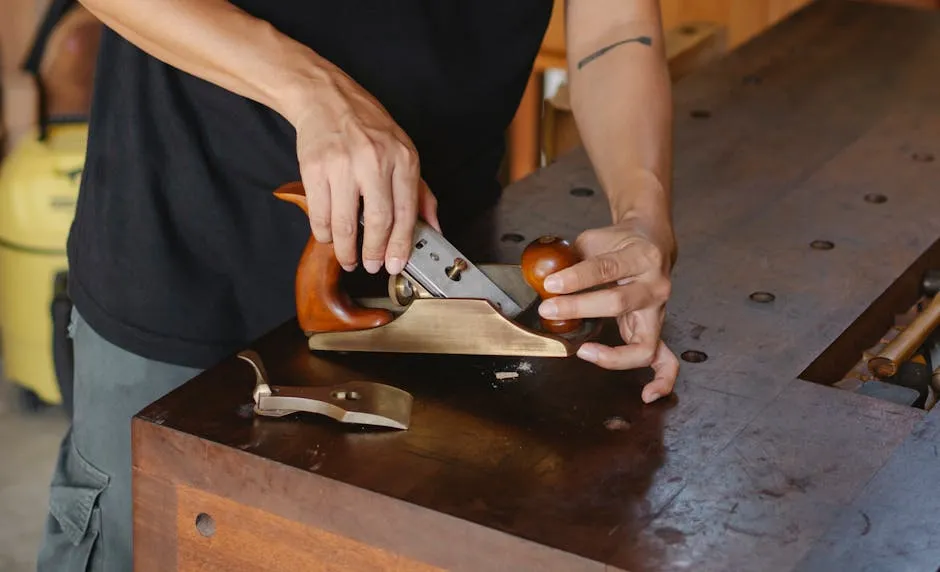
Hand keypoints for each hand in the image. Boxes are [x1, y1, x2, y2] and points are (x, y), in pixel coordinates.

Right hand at [289, 69, 438, 274]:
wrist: (326, 98)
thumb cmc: (367, 127)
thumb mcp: (403, 151)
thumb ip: (420, 191)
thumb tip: (434, 227)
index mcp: (403, 158)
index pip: (406, 212)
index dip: (401, 245)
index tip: (396, 264)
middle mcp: (375, 160)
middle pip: (377, 221)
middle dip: (374, 253)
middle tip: (371, 266)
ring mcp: (343, 165)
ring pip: (345, 223)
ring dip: (346, 250)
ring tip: (349, 259)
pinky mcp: (314, 168)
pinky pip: (320, 213)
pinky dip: (324, 234)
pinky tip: (329, 238)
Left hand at [537, 219, 677, 402]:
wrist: (651, 241)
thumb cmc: (618, 243)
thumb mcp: (593, 241)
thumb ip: (570, 259)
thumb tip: (538, 278)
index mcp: (640, 257)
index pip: (605, 268)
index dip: (576, 278)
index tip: (550, 284)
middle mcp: (655, 286)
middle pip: (618, 303)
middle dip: (578, 308)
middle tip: (548, 309)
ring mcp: (660, 311)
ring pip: (643, 342)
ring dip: (611, 355)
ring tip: (584, 352)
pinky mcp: (658, 329)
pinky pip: (666, 360)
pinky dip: (661, 380)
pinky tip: (647, 394)